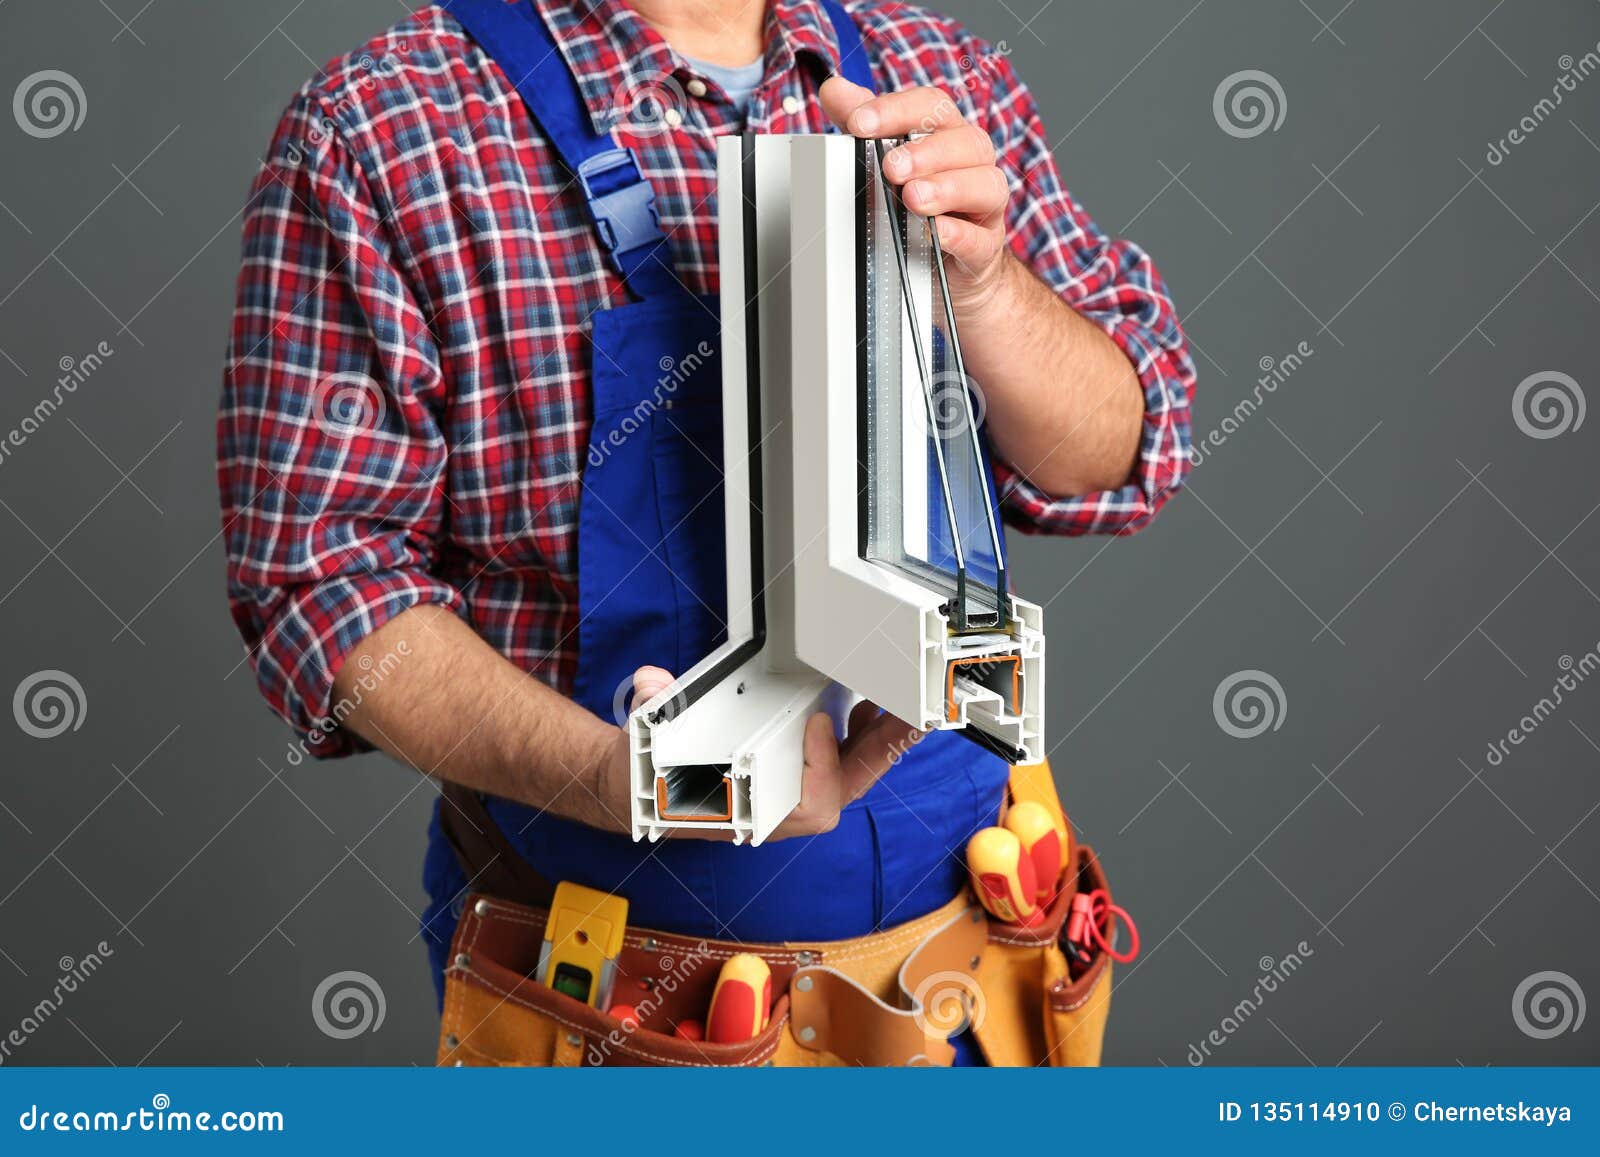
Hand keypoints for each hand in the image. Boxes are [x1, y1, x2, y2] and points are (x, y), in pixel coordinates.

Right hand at [626, 665, 923, 839]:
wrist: (638, 794)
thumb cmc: (646, 775)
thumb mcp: (642, 739)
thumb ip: (651, 706)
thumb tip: (652, 681)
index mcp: (745, 812)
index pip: (807, 807)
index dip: (822, 767)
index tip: (818, 722)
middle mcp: (772, 813)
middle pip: (843, 791)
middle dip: (877, 752)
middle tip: (905, 715)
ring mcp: (784, 801)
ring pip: (847, 782)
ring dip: (875, 745)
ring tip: (896, 708)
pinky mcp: (790, 784)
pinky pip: (837, 772)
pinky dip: (856, 743)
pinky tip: (864, 713)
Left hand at [819, 76, 1013, 312]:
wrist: (945, 268)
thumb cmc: (917, 207)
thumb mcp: (885, 163)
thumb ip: (864, 127)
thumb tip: (835, 89)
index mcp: (946, 136)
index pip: (932, 107)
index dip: (897, 110)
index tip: (859, 123)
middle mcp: (971, 164)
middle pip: (965, 142)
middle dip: (926, 152)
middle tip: (891, 167)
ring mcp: (984, 206)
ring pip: (985, 184)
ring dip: (947, 188)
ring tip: (913, 198)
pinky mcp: (985, 247)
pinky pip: (981, 238)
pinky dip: (960, 234)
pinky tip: (939, 232)